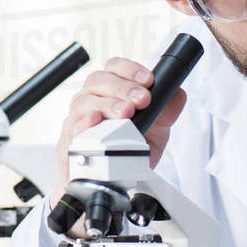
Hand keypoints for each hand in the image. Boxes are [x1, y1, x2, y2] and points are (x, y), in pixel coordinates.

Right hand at [55, 56, 186, 182]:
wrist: (118, 178)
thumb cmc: (132, 147)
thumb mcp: (157, 128)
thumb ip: (167, 110)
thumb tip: (177, 94)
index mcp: (110, 91)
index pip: (114, 68)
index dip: (130, 69)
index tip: (148, 80)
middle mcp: (91, 101)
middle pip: (98, 81)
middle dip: (123, 88)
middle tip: (142, 100)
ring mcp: (78, 121)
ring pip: (84, 102)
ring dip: (107, 105)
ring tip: (126, 112)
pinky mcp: (69, 143)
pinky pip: (71, 130)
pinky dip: (83, 124)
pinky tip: (95, 121)